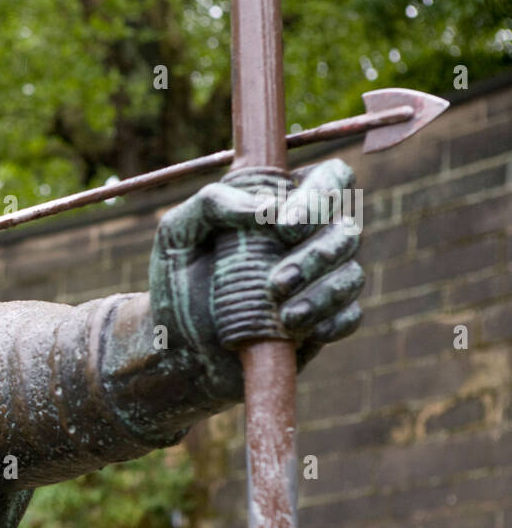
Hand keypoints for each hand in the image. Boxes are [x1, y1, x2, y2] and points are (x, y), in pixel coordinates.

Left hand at [150, 158, 363, 401]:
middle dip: (319, 255)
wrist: (177, 348)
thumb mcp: (177, 234)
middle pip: (347, 229)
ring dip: (324, 294)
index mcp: (280, 206)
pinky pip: (351, 315)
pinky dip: (333, 322)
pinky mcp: (322, 320)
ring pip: (352, 274)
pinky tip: (300, 331)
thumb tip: (268, 209)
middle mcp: (308, 238)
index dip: (320, 195)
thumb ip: (212, 203)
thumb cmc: (176, 282)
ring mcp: (319, 280)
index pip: (330, 179)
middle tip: (276, 283)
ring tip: (284, 318)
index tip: (283, 227)